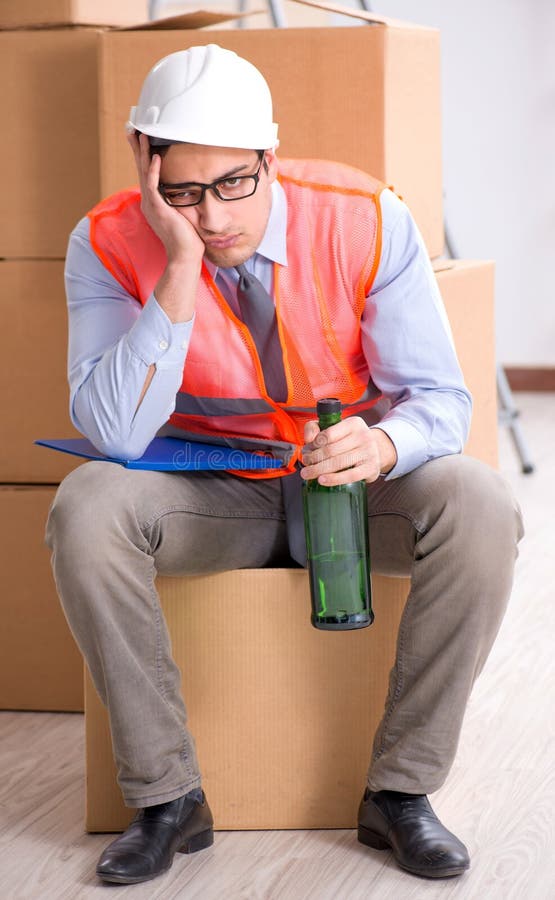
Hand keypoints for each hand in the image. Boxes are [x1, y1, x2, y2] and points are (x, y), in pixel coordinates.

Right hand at [127, 132, 204, 265]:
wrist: (184, 256)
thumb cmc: (187, 239)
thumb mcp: (182, 214)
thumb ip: (180, 201)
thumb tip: (189, 190)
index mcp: (153, 202)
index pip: (146, 173)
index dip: (143, 156)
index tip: (141, 139)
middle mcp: (149, 201)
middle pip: (141, 169)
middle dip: (137, 148)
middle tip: (132, 129)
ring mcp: (152, 205)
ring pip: (144, 173)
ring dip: (143, 153)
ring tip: (141, 135)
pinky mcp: (158, 208)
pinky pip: (153, 185)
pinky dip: (154, 171)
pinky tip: (156, 157)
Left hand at [300, 416, 397, 485]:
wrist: (375, 451)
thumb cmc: (349, 441)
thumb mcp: (335, 428)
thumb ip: (316, 428)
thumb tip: (308, 440)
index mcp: (353, 423)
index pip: (328, 434)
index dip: (313, 444)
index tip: (307, 451)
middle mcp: (363, 436)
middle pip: (331, 450)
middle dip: (313, 458)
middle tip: (305, 464)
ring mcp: (369, 452)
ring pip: (338, 463)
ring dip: (319, 469)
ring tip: (308, 474)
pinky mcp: (371, 468)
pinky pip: (350, 475)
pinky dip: (334, 479)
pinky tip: (322, 480)